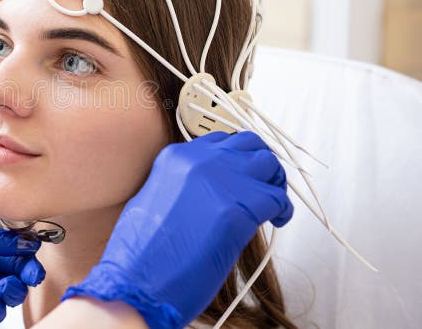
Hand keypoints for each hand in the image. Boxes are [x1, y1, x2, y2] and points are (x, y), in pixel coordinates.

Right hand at [62, 131, 292, 328]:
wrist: (137, 280)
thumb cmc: (142, 252)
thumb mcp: (155, 199)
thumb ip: (184, 184)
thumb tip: (211, 190)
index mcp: (175, 158)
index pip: (219, 141)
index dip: (237, 158)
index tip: (243, 174)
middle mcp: (198, 161)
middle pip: (247, 144)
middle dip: (261, 164)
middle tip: (265, 186)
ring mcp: (219, 181)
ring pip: (267, 164)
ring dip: (275, 183)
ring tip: (272, 205)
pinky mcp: (237, 210)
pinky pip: (277, 198)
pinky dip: (283, 210)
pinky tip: (277, 220)